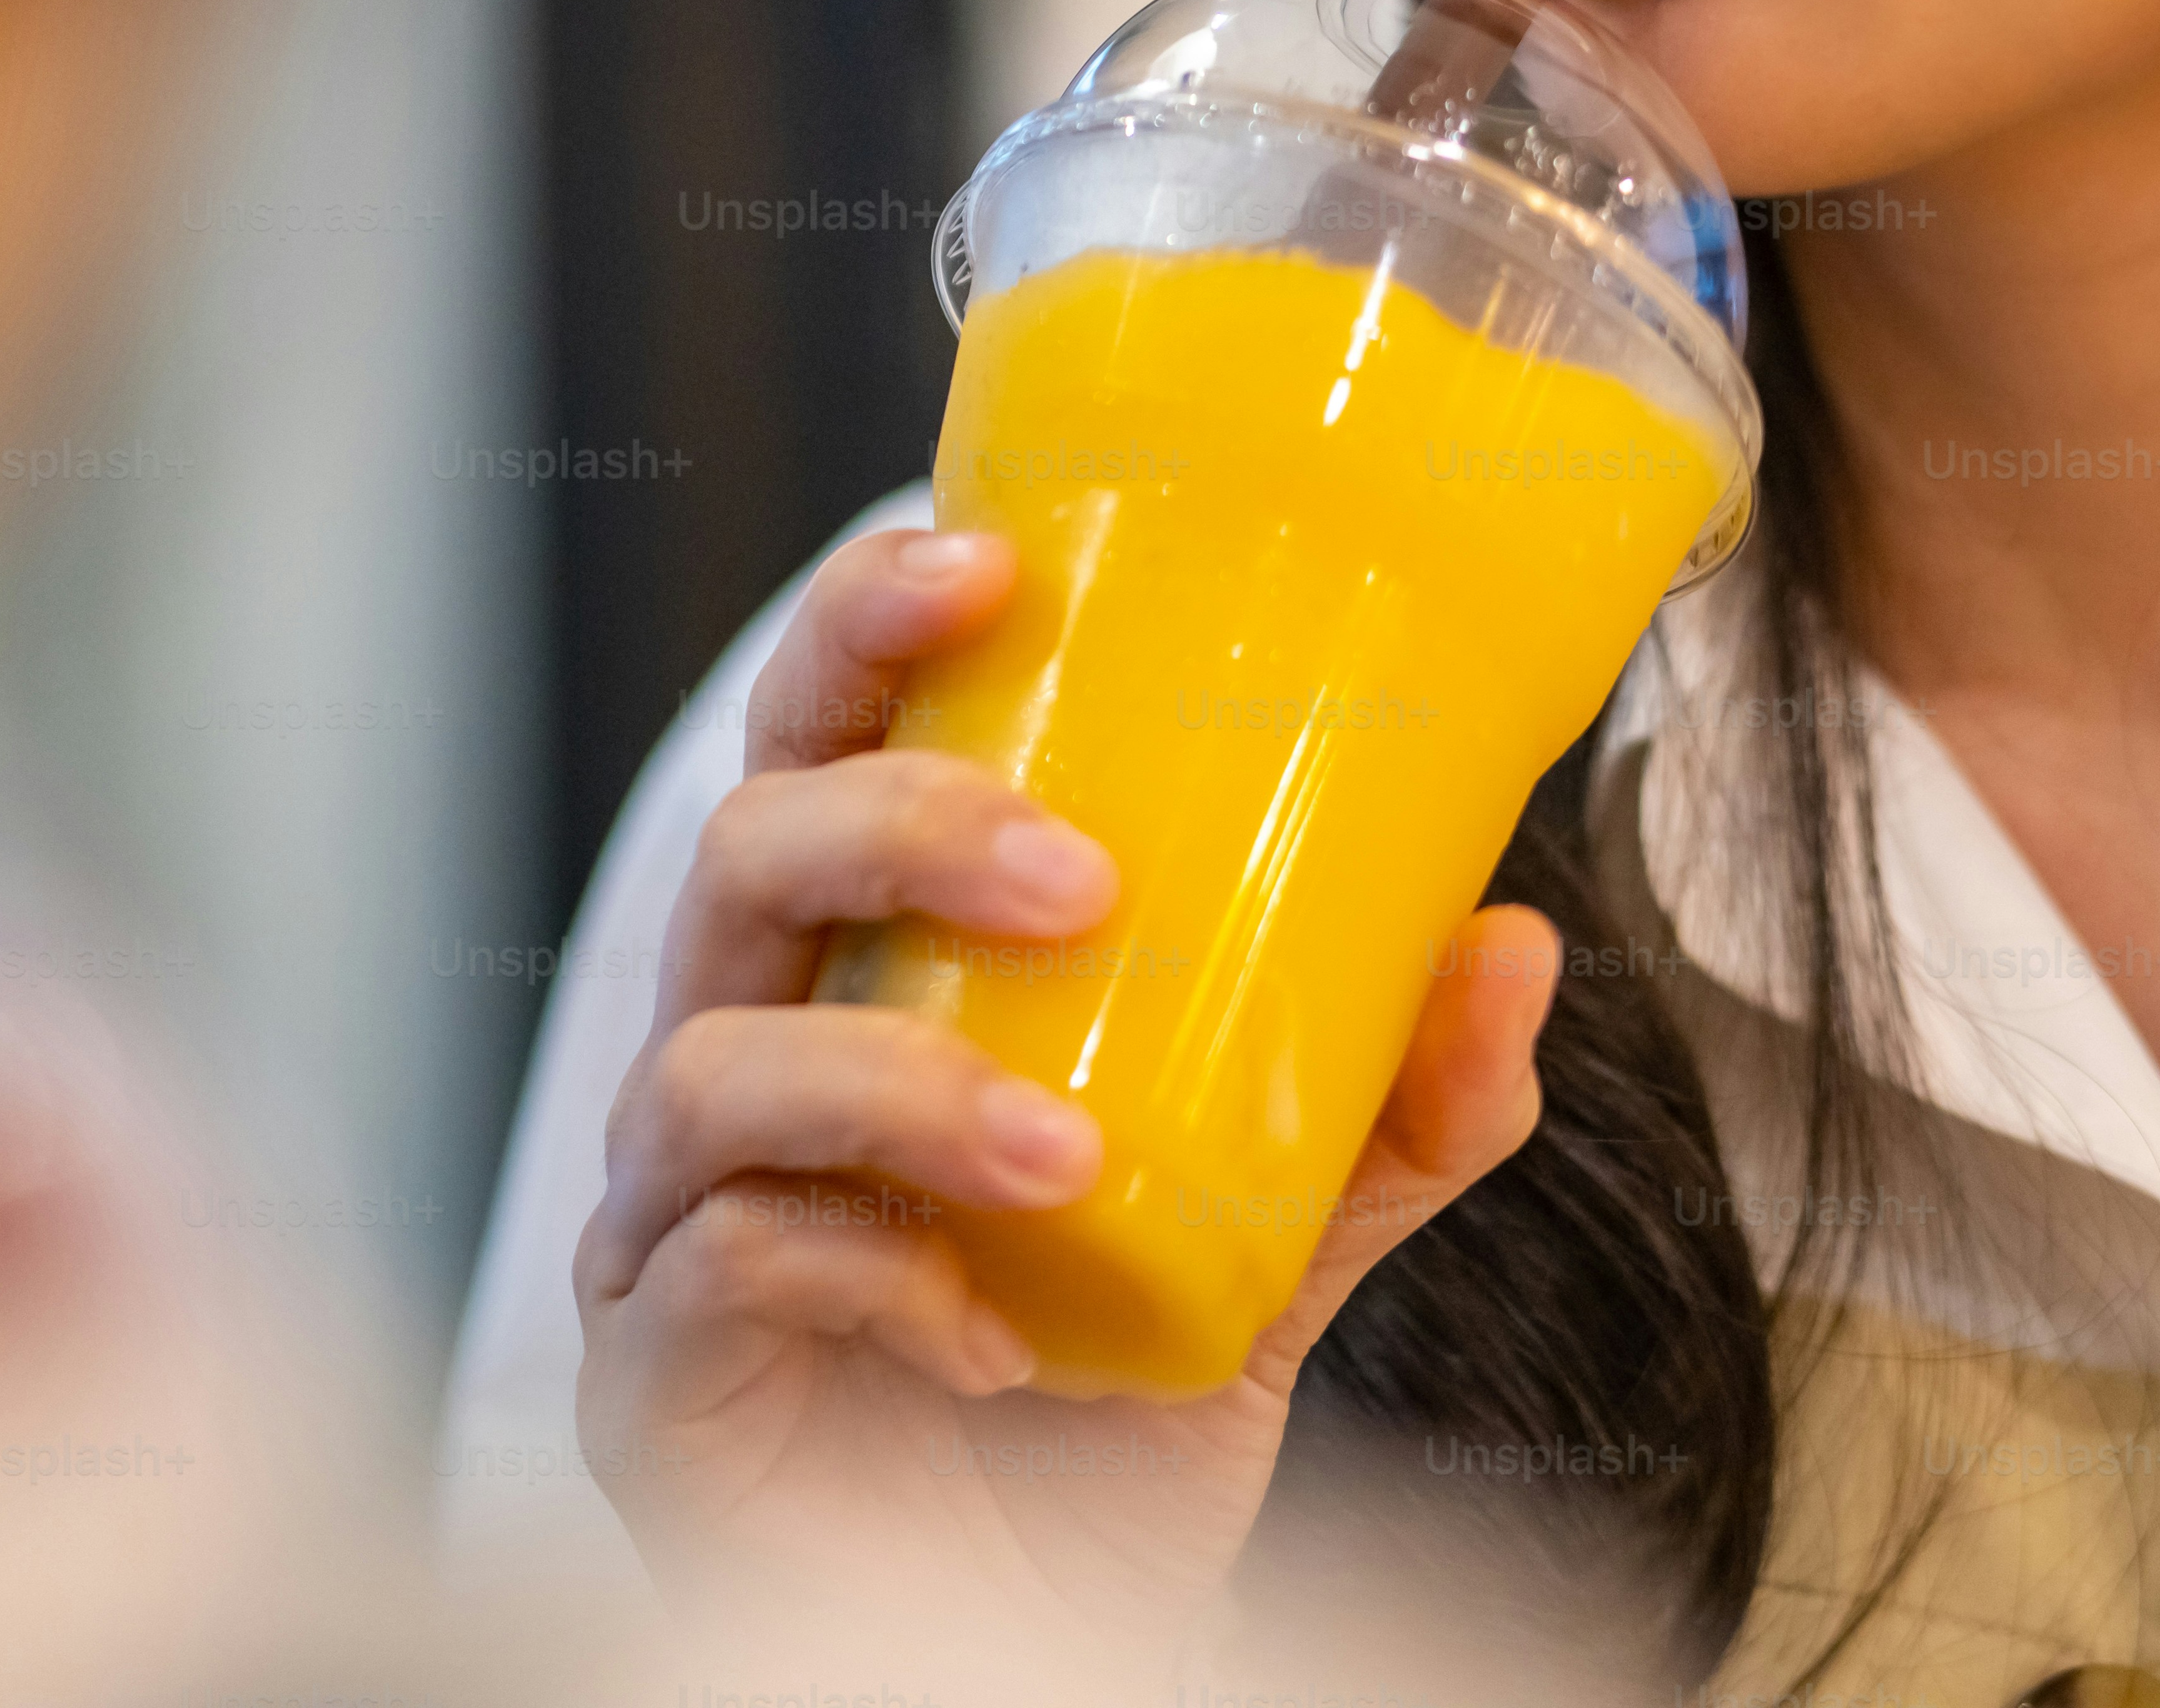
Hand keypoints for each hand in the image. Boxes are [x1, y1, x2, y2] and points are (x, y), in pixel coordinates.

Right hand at [571, 523, 1561, 1646]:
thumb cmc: (1103, 1416)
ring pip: (709, 1068)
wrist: (1041, 1654)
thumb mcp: (1282, 1245)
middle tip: (1086, 878)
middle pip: (740, 858)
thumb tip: (1510, 944)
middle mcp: (736, 1063)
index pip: (817, 744)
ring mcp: (667, 1223)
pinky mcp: (649, 1380)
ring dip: (901, 1089)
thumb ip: (1386, 1114)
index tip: (993, 560)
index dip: (866, 630)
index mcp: (850, 973)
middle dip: (905, 830)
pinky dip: (864, 1282)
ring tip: (1068, 1159)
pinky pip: (718, 1275)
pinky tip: (985, 1341)